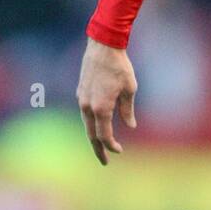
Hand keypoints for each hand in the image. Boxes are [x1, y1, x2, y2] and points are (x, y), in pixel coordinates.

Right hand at [76, 38, 136, 164]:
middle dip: (98, 149)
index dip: (111, 146)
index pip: (104, 135)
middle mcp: (88, 106)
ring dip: (93, 137)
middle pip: (91, 135)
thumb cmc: (119, 67)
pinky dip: (90, 124)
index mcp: (101, 108)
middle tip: (105, 162)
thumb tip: (130, 125)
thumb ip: (128, 110)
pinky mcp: (80, 92)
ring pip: (86, 124)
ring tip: (100, 147)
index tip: (119, 151)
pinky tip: (97, 126)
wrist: (102, 46)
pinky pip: (85, 113)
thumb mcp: (130, 89)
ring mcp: (82, 99)